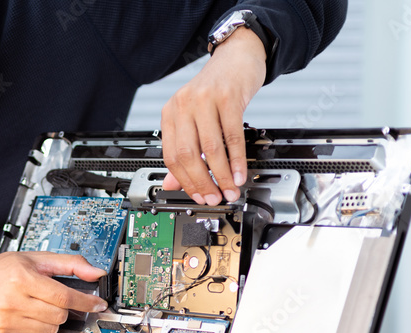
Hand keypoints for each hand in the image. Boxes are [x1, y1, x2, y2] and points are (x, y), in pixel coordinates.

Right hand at [0, 251, 107, 332]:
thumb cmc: (5, 271)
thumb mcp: (37, 259)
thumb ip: (70, 264)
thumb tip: (96, 273)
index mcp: (22, 278)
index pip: (64, 296)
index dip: (86, 301)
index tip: (98, 304)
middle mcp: (12, 301)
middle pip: (59, 315)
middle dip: (63, 308)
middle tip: (51, 298)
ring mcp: (6, 321)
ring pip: (50, 330)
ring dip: (51, 321)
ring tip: (37, 306)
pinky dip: (39, 330)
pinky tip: (28, 317)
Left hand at [161, 27, 266, 204]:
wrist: (237, 57)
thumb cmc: (215, 89)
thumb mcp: (194, 118)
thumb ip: (184, 149)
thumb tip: (173, 183)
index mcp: (170, 113)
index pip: (171, 156)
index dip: (185, 182)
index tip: (198, 197)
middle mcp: (183, 105)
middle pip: (188, 155)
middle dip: (202, 182)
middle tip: (215, 197)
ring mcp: (204, 100)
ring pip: (210, 148)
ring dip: (222, 175)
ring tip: (230, 189)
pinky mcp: (227, 97)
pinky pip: (232, 136)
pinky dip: (236, 159)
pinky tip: (240, 172)